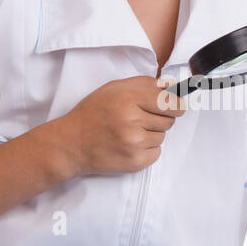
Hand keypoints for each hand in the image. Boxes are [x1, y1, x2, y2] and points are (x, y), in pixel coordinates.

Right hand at [48, 75, 186, 178]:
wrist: (71, 144)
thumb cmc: (92, 114)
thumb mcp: (113, 89)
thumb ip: (143, 84)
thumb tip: (169, 86)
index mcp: (128, 99)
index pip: (170, 101)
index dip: (176, 103)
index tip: (175, 105)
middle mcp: (132, 121)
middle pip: (169, 120)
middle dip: (160, 118)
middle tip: (141, 118)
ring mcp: (134, 143)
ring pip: (162, 137)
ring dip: (151, 134)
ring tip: (130, 132)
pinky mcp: (135, 161)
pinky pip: (156, 153)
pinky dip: (147, 149)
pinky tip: (129, 145)